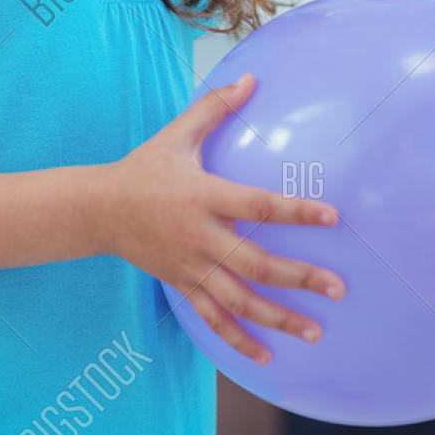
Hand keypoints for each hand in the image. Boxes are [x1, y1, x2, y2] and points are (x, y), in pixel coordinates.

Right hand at [97, 73, 344, 364]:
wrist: (97, 210)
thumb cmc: (144, 167)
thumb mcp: (177, 133)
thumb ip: (215, 107)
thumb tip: (252, 77)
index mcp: (204, 196)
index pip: (258, 205)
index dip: (296, 211)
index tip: (333, 217)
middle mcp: (200, 237)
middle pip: (256, 263)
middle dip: (298, 278)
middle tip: (337, 288)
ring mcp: (190, 267)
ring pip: (239, 301)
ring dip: (278, 318)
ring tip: (316, 330)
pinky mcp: (182, 286)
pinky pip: (213, 320)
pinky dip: (239, 342)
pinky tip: (268, 357)